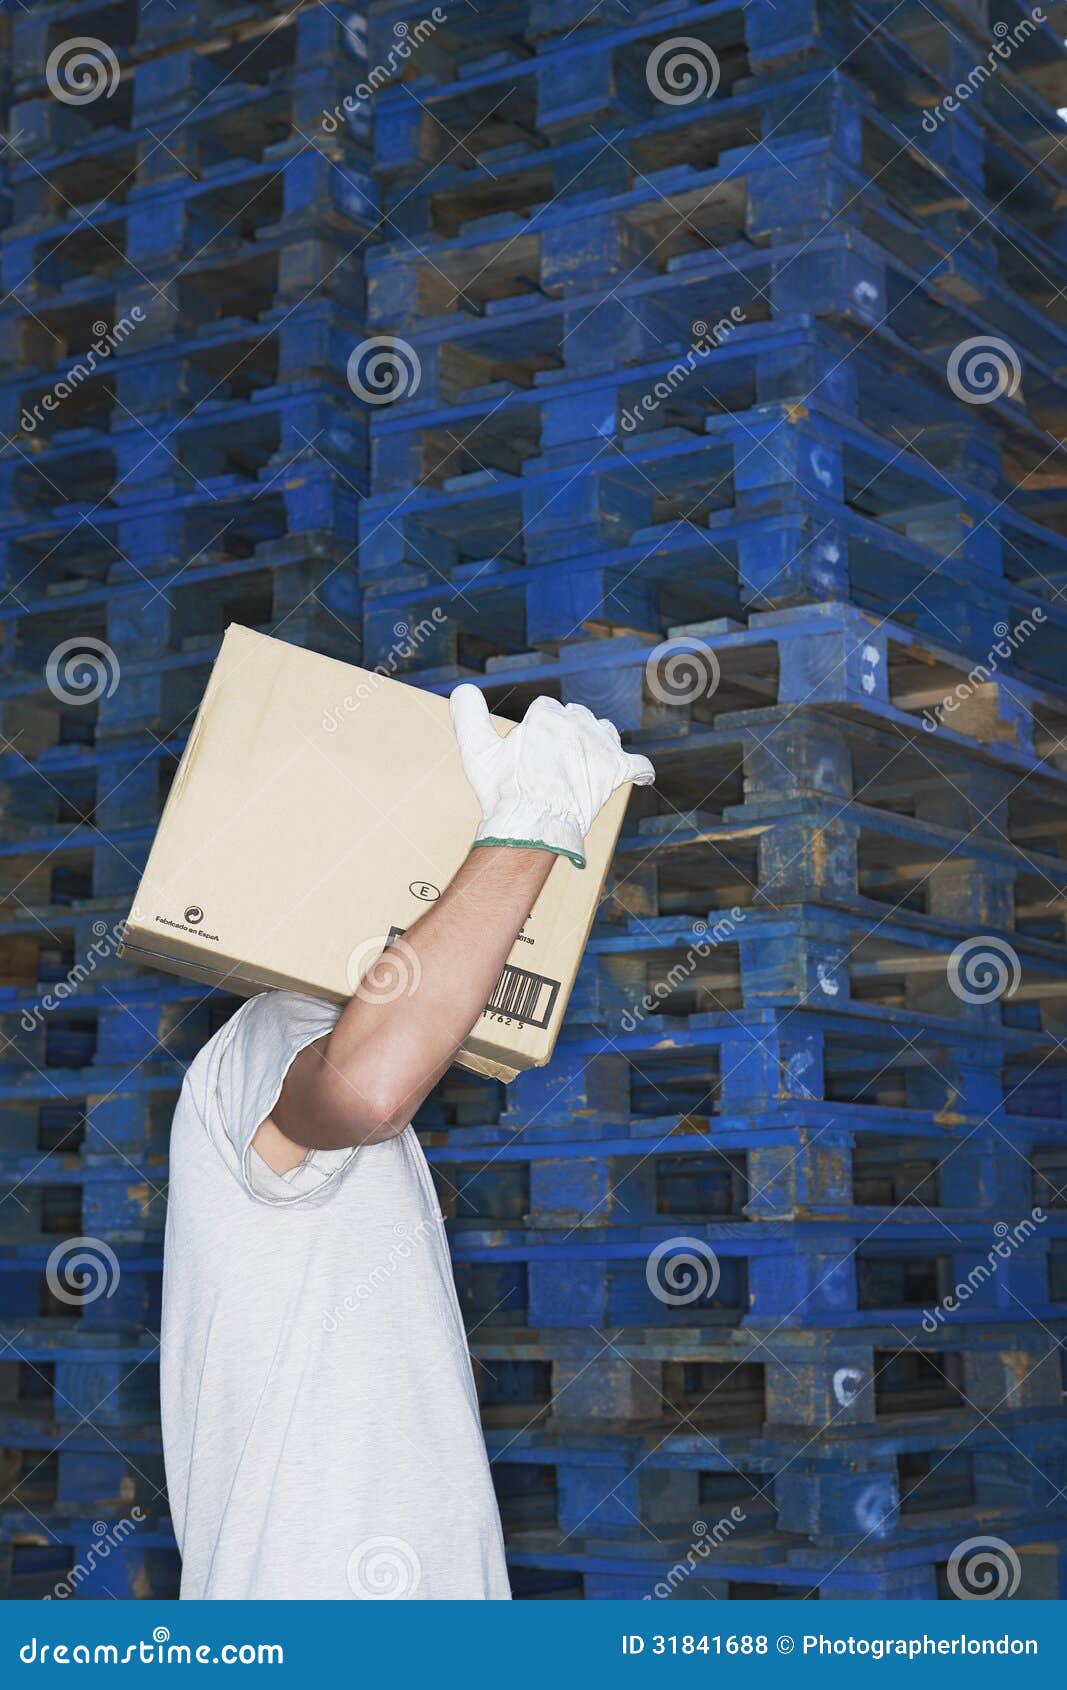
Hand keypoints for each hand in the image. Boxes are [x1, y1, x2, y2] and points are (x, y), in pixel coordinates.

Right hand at [449, 686, 654, 867]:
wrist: (531, 824)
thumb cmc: (503, 791)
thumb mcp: (477, 751)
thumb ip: (468, 717)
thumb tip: (463, 688)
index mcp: (546, 714)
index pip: (547, 708)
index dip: (538, 729)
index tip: (530, 752)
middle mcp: (577, 723)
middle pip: (576, 717)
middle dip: (567, 733)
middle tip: (553, 762)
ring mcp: (600, 746)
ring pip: (605, 732)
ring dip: (597, 742)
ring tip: (585, 762)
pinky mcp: (616, 771)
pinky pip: (638, 764)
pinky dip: (640, 770)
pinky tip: (641, 775)